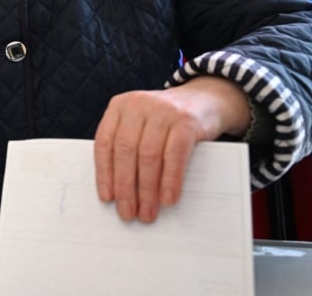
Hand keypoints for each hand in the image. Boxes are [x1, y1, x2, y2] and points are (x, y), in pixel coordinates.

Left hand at [93, 76, 249, 222]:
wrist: (207, 99)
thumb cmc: (167, 121)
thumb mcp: (142, 125)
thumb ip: (128, 146)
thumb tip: (119, 192)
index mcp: (119, 106)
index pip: (105, 143)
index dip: (104, 173)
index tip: (107, 198)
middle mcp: (138, 104)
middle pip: (126, 151)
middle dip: (126, 187)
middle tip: (129, 213)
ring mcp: (163, 110)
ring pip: (149, 156)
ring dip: (147, 190)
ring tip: (148, 212)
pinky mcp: (186, 120)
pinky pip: (175, 155)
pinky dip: (170, 180)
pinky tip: (168, 199)